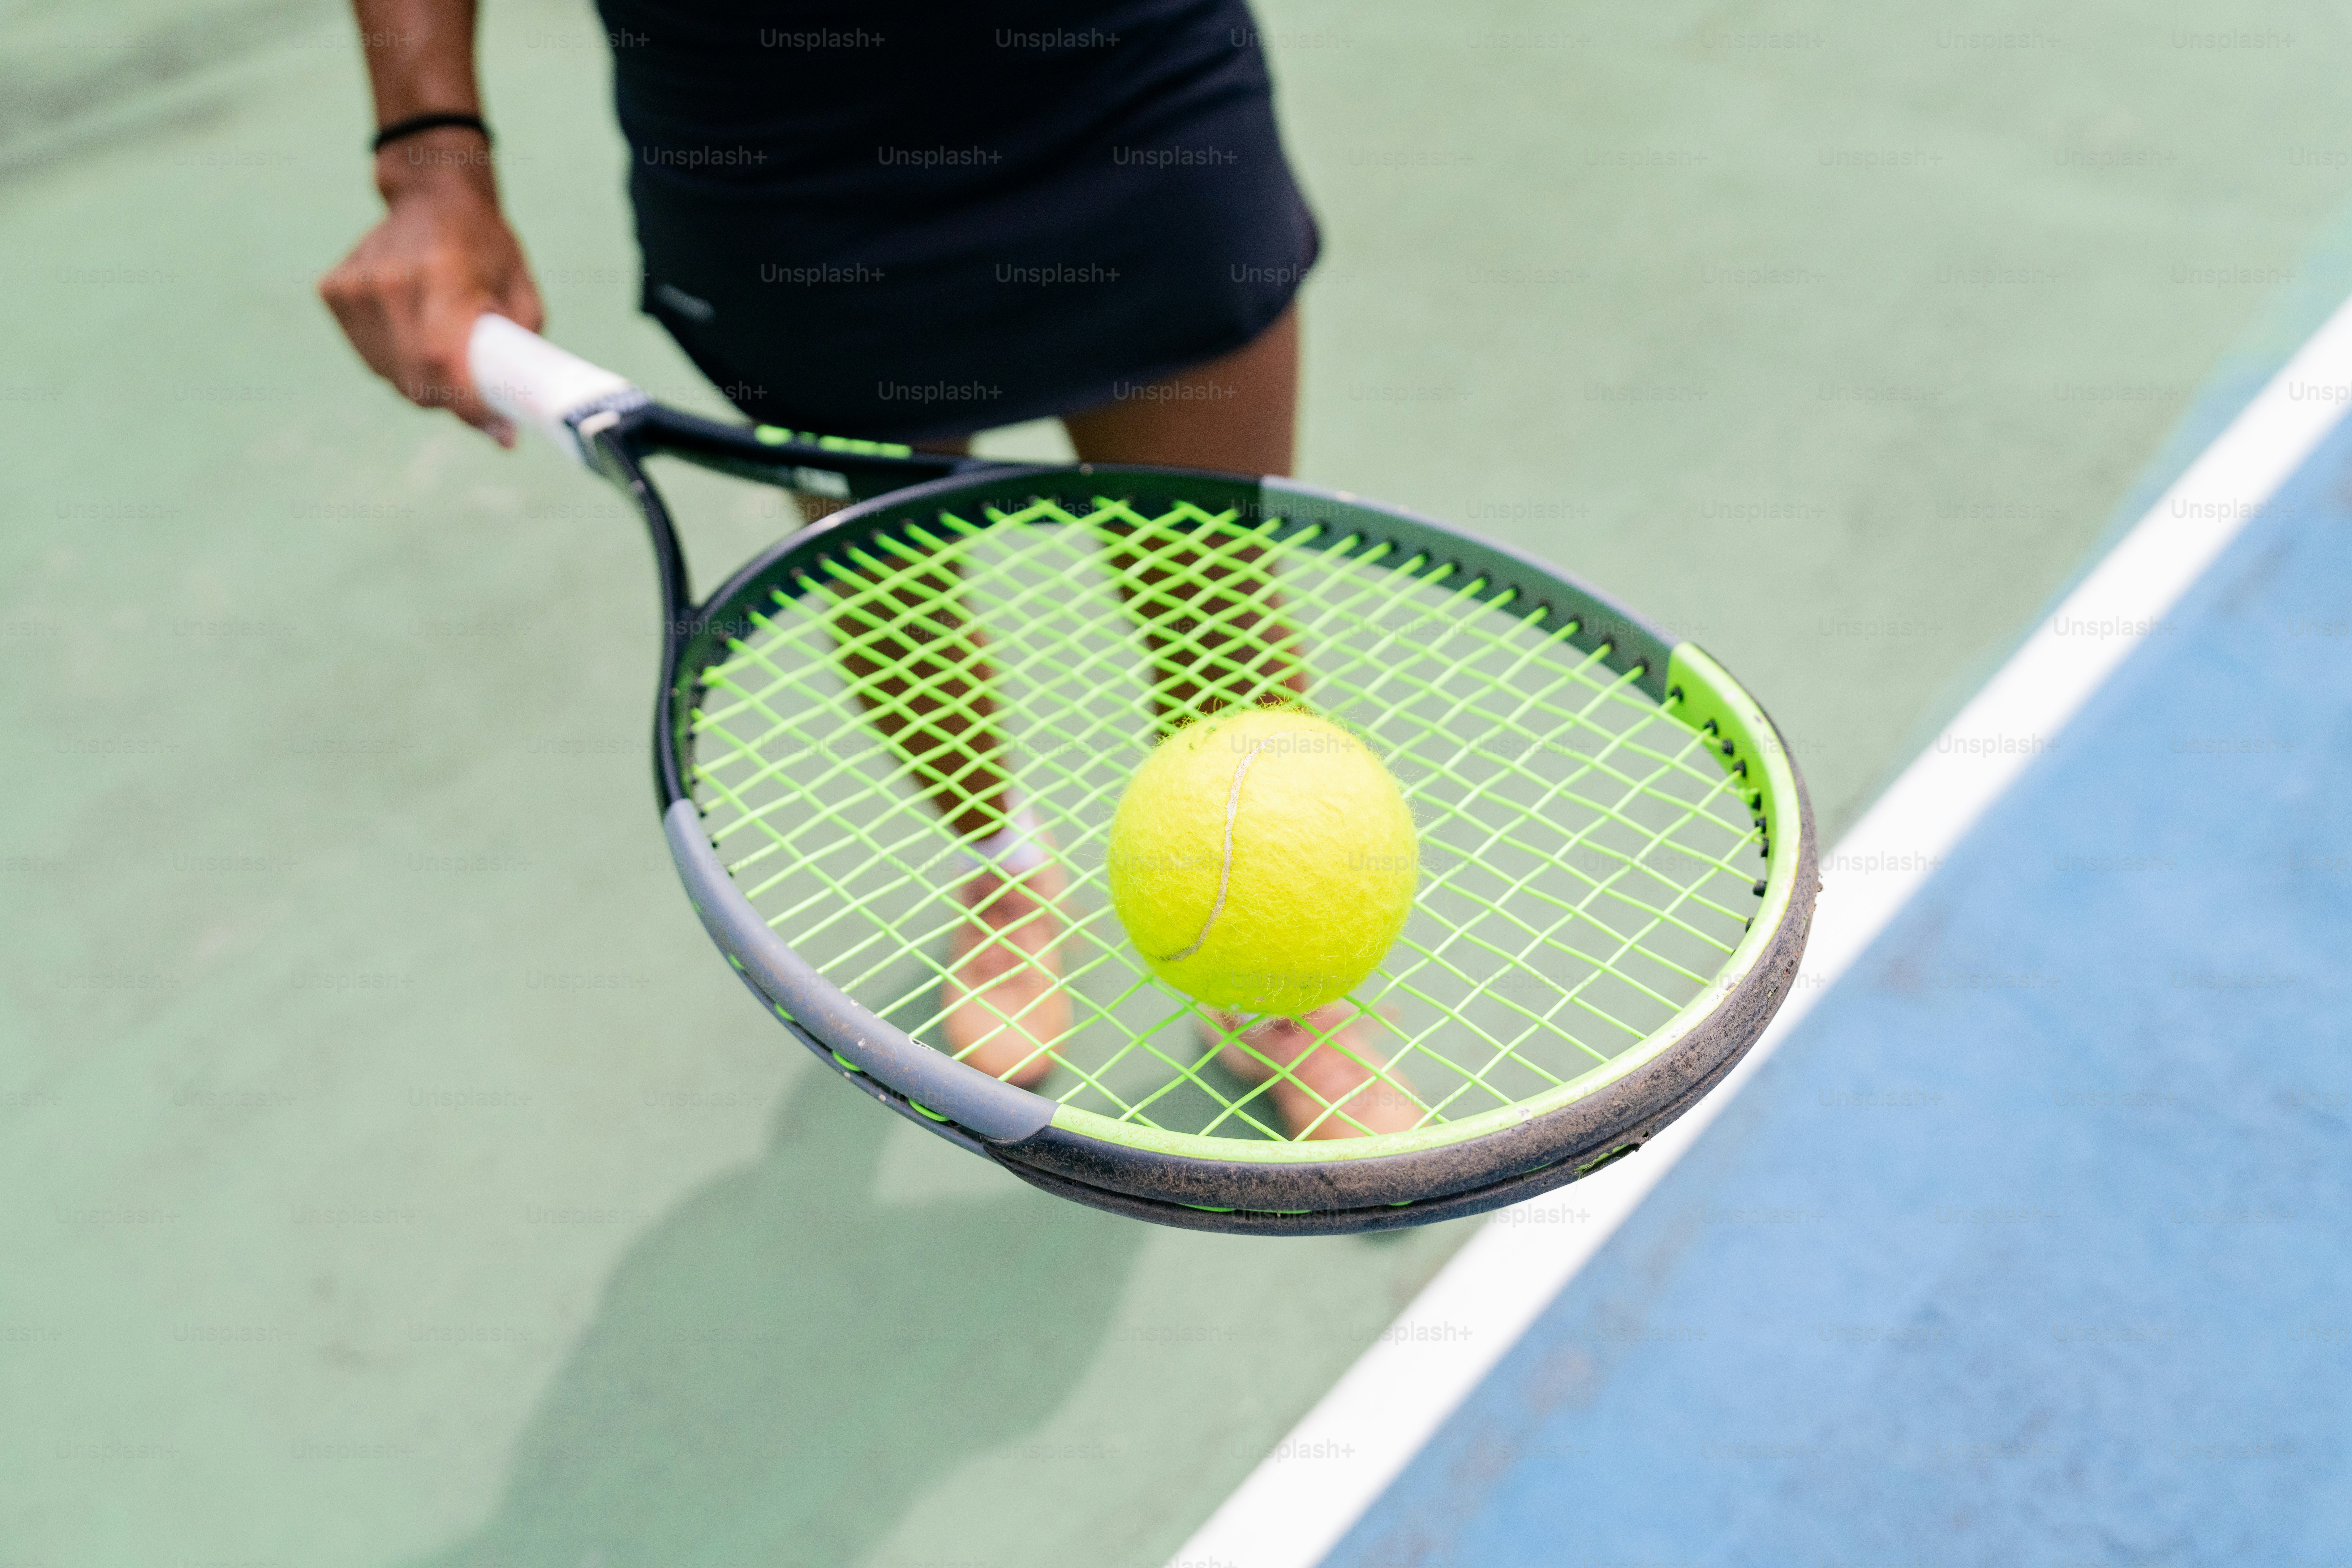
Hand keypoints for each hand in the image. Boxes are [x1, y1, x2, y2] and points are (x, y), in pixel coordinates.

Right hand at [318, 142, 542, 445]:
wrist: (431, 195)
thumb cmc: (486, 246)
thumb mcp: (520, 293)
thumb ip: (518, 356)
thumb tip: (509, 426)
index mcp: (440, 276)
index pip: (441, 361)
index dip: (468, 407)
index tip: (501, 432)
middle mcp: (388, 282)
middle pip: (415, 381)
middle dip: (452, 401)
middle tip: (479, 391)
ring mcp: (354, 287)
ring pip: (391, 376)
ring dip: (424, 382)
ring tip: (445, 348)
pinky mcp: (333, 292)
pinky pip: (371, 356)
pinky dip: (397, 360)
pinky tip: (414, 330)